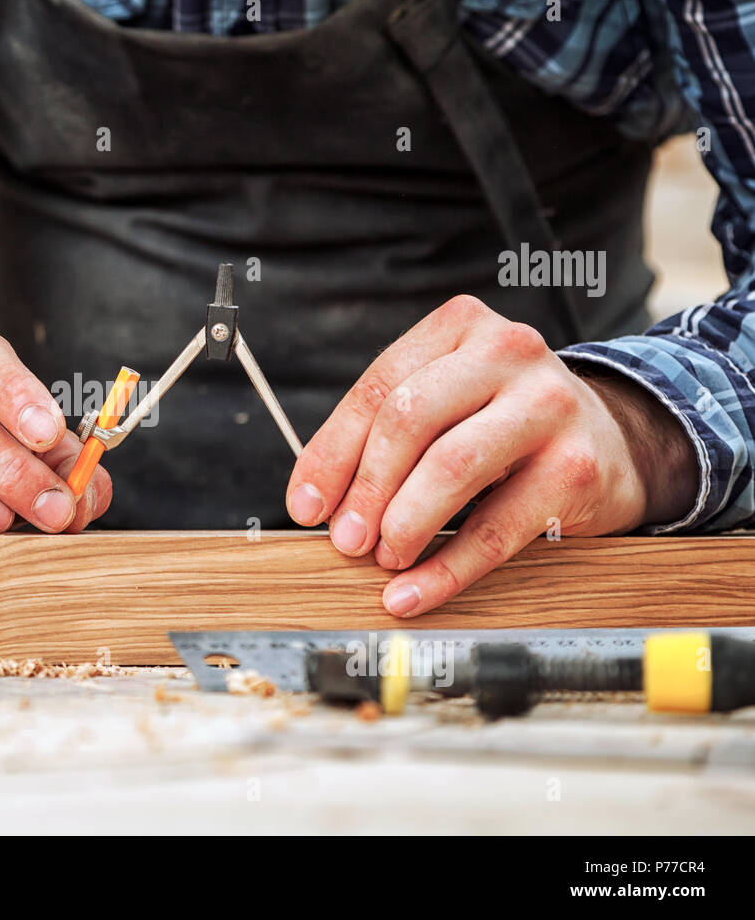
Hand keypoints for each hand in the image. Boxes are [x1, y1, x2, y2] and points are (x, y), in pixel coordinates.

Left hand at [286, 296, 697, 616]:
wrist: (615, 443)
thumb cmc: (505, 426)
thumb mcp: (446, 406)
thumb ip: (381, 436)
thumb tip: (313, 503)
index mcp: (460, 326)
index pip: (379, 389)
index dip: (331, 455)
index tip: (305, 507)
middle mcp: (508, 351)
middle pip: (409, 419)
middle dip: (365, 489)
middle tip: (346, 541)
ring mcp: (549, 404)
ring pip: (451, 466)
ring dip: (403, 524)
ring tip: (383, 560)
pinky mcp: (577, 466)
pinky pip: (496, 528)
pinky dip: (446, 569)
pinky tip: (414, 592)